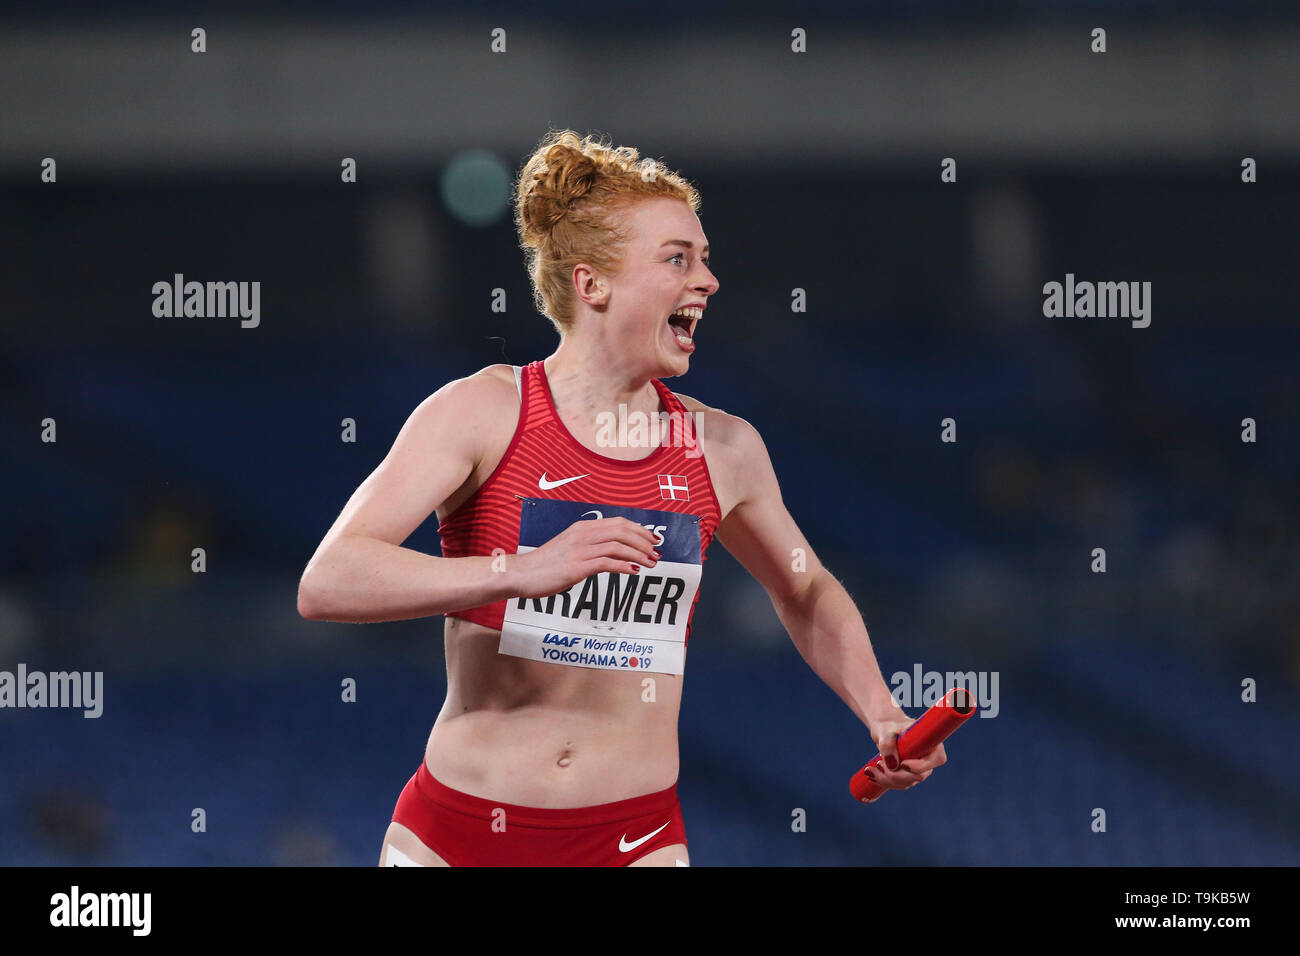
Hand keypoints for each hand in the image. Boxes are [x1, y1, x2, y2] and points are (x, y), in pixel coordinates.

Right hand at [512, 517, 659, 598]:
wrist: (521, 574)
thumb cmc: (545, 564)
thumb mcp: (569, 548)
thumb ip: (588, 546)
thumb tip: (611, 552)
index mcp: (582, 528)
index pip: (619, 523)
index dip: (640, 530)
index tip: (653, 539)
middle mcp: (583, 535)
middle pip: (622, 531)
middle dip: (644, 541)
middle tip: (657, 552)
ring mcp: (580, 550)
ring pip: (618, 546)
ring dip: (639, 554)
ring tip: (651, 563)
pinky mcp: (577, 566)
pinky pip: (607, 562)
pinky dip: (624, 566)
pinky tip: (634, 571)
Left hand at [864, 706, 946, 793]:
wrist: (884, 729)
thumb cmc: (888, 725)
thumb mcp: (886, 731)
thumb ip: (888, 744)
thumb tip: (893, 766)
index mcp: (932, 743)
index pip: (936, 759)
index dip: (920, 766)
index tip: (903, 764)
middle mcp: (929, 758)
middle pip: (918, 776)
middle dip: (896, 774)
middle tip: (878, 764)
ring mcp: (920, 769)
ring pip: (907, 782)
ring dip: (887, 780)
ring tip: (871, 768)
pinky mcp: (909, 775)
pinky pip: (899, 784)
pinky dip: (885, 782)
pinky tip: (872, 774)